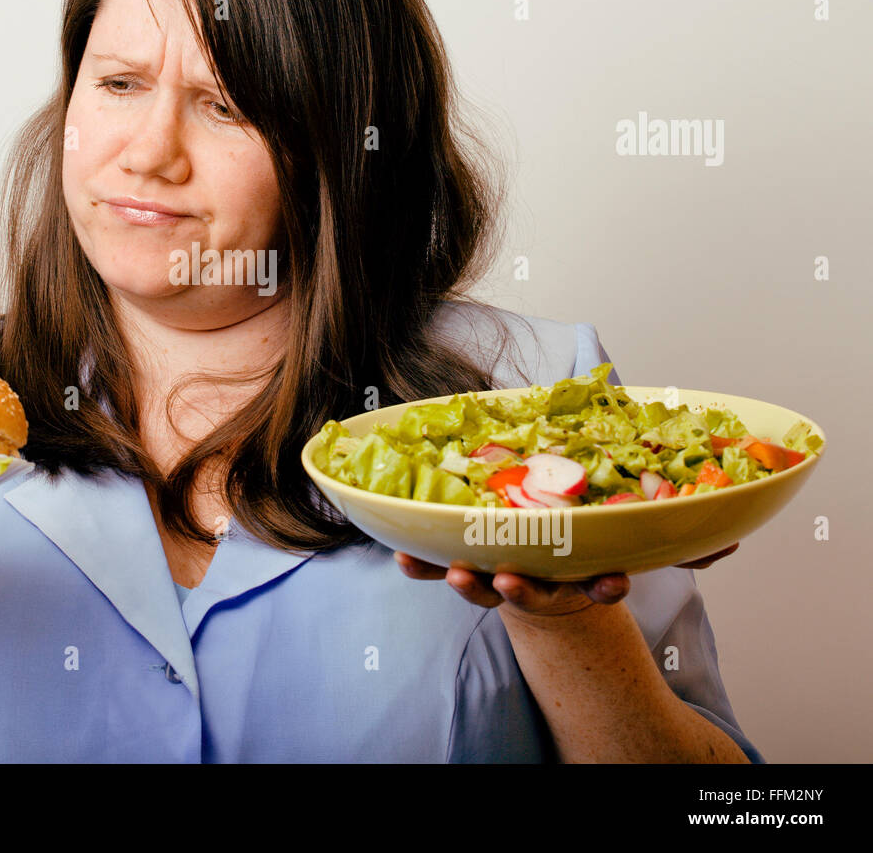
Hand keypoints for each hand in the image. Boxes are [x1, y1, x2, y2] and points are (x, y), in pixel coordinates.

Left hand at [393, 543, 739, 617]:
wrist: (540, 556)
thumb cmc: (584, 541)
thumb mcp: (630, 539)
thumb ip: (677, 542)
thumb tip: (733, 541)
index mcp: (577, 574)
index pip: (594, 586)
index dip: (601, 587)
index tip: (608, 585)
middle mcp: (538, 579)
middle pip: (531, 592)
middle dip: (523, 590)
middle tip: (511, 581)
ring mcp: (496, 573)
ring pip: (482, 585)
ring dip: (467, 581)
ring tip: (454, 571)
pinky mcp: (460, 560)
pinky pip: (436, 565)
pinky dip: (419, 563)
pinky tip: (400, 554)